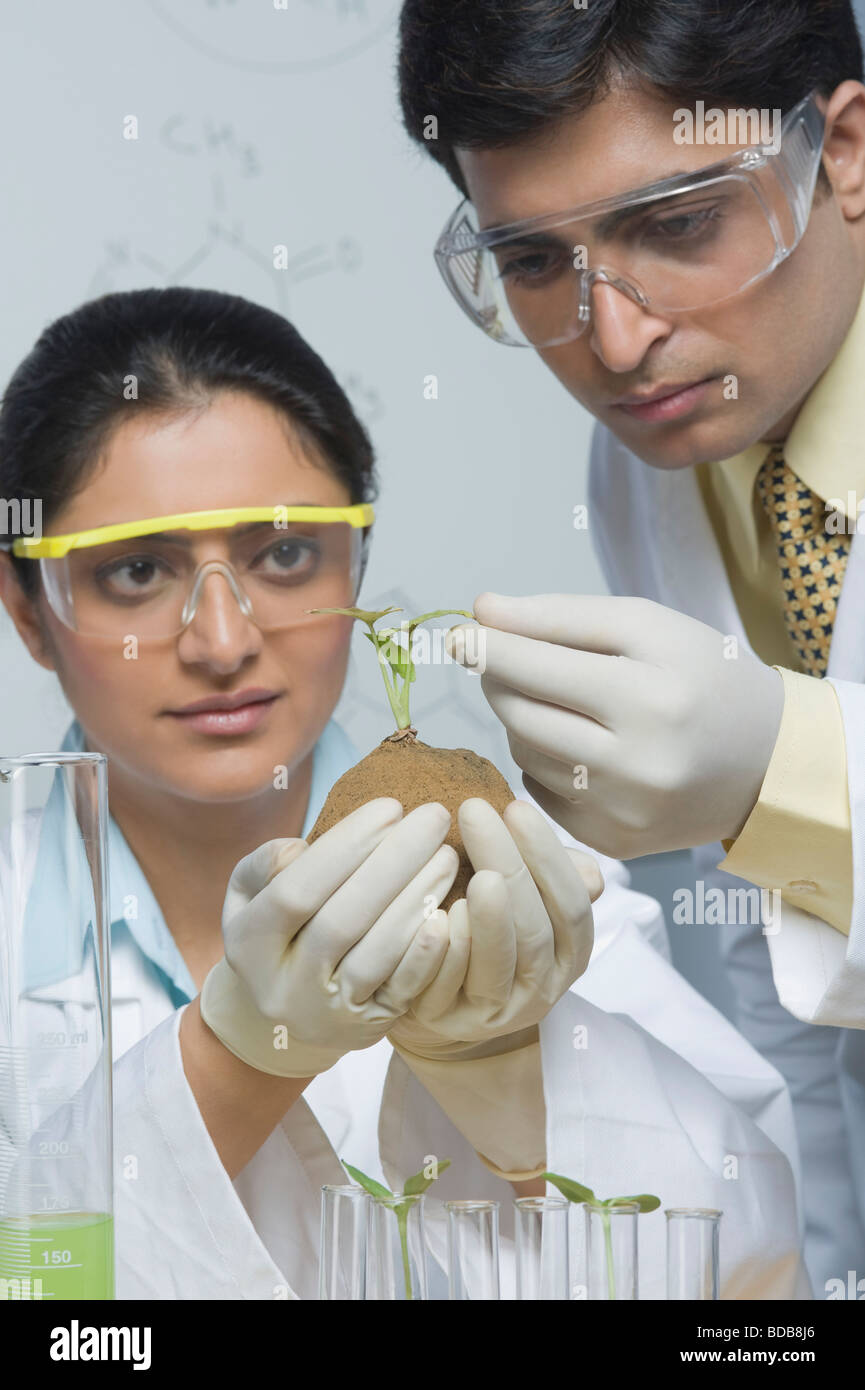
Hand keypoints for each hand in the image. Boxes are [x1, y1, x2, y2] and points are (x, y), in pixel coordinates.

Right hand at [200, 799, 458, 1076]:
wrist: (286, 1015)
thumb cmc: (276, 933)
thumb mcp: (249, 897)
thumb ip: (262, 866)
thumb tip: (298, 849)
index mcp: (247, 945)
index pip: (295, 891)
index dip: (344, 848)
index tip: (390, 806)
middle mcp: (283, 987)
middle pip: (341, 921)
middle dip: (394, 862)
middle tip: (434, 817)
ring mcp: (326, 1014)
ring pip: (376, 954)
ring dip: (417, 898)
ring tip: (447, 854)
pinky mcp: (367, 1030)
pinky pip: (402, 992)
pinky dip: (426, 954)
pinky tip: (449, 912)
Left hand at [387, 797, 598, 1060]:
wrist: (436, 996)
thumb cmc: (487, 930)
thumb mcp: (527, 903)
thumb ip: (551, 880)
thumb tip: (589, 871)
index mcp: (568, 954)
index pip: (571, 906)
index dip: (548, 858)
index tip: (517, 808)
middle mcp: (539, 988)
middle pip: (533, 930)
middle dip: (509, 866)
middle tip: (475, 811)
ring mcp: (494, 1011)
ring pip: (497, 966)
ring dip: (490, 920)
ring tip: (476, 873)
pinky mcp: (446, 1020)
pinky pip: (447, 989)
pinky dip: (447, 953)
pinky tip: (439, 917)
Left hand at [446, 592, 784, 859]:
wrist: (768, 760)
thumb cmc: (703, 676)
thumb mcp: (647, 626)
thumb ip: (560, 615)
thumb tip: (481, 610)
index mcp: (648, 698)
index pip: (534, 666)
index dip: (488, 646)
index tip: (460, 632)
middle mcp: (636, 765)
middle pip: (519, 713)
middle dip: (499, 680)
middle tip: (504, 659)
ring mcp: (623, 813)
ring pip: (524, 753)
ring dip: (522, 720)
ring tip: (560, 700)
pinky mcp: (613, 843)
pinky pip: (540, 793)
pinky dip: (542, 763)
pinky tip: (578, 745)